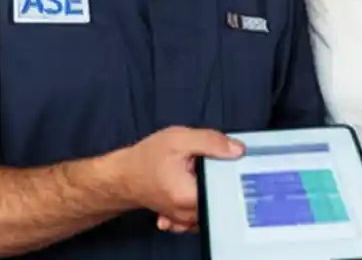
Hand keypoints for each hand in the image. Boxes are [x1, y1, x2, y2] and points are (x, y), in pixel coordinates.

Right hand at [115, 126, 244, 228]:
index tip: (228, 160)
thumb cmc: (146, 158)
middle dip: (222, 181)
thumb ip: (211, 142)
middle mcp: (189, 214)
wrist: (123, 176)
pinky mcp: (183, 220)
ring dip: (212, 190)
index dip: (232, 172)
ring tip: (197, 174)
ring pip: (213, 207)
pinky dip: (202, 202)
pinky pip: (201, 216)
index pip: (227, 188)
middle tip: (207, 165)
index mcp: (189, 196)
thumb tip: (238, 150)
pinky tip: (194, 189)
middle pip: (222, 199)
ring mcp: (185, 221)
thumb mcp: (179, 139)